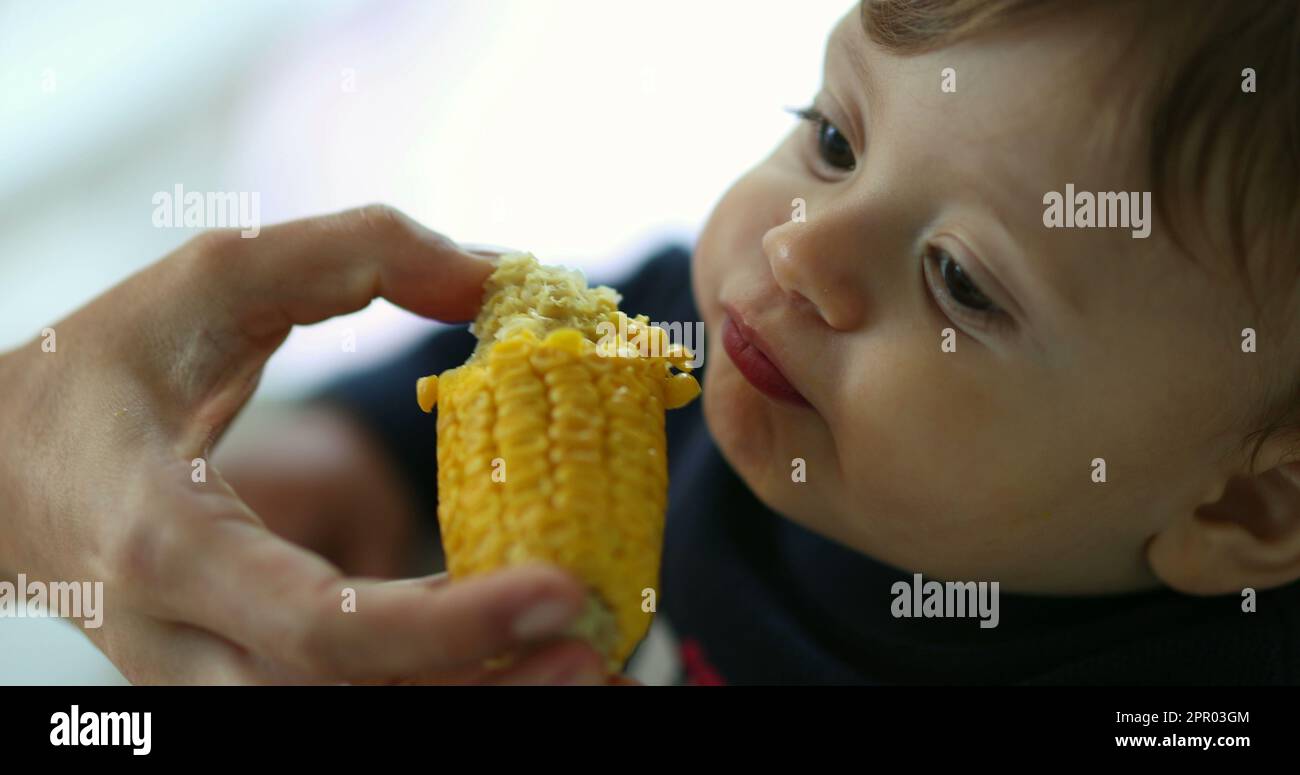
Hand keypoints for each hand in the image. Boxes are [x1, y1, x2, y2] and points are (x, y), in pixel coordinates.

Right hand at [0, 205, 609, 683]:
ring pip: (348, 728)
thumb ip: (354, 253)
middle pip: (349, 707)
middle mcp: (181, 643)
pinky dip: (434, 689)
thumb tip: (499, 277)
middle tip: (597, 644)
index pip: (320, 626)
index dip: (448, 625)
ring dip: (475, 702)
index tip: (562, 587)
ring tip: (583, 664)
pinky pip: (342, 708)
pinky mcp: (227, 687)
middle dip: (485, 688)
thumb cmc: (104, 369)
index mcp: (168, 542)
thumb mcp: (210, 278)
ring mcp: (199, 683)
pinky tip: (511, 657)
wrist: (1, 472)